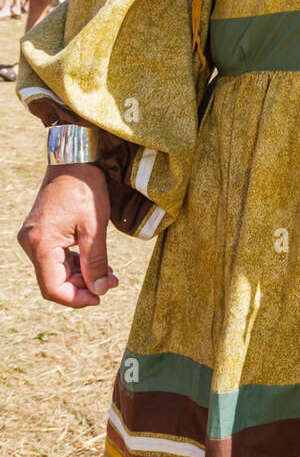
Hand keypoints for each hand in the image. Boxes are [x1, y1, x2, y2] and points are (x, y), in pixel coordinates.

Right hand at [17, 165, 117, 306]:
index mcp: (41, 244)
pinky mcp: (41, 233)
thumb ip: (96, 261)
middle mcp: (31, 243)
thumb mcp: (95, 227)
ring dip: (81, 275)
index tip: (100, 298)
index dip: (76, 299)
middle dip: (83, 286)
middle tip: (111, 283)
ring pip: (55, 270)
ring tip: (109, 274)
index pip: (53, 287)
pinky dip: (75, 263)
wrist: (74, 158)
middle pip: (54, 281)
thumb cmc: (85, 188)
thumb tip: (98, 291)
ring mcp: (34, 238)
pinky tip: (95, 262)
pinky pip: (55, 257)